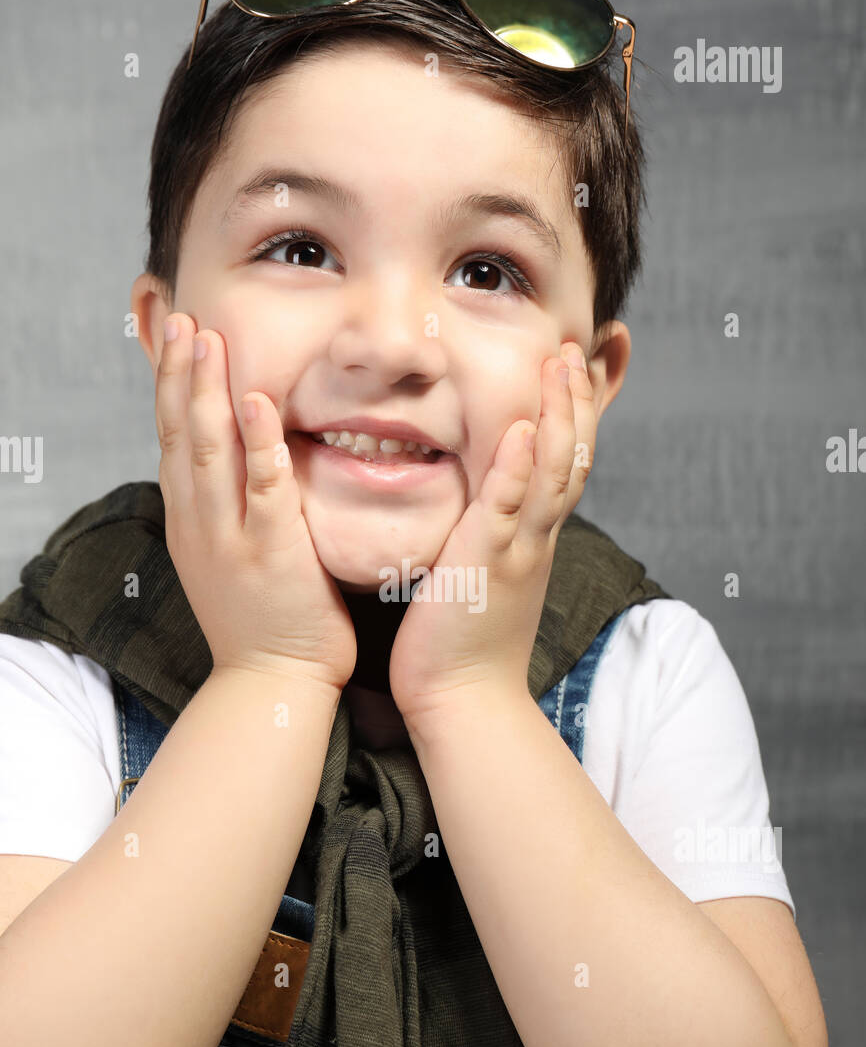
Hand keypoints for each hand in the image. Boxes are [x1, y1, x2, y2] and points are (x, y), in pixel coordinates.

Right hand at [155, 315, 356, 691]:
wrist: (272, 683)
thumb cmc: (265, 620)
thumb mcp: (232, 555)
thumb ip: (233, 507)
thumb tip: (242, 462)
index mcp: (192, 521)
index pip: (173, 439)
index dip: (172, 385)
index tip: (176, 336)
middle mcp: (200, 523)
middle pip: (181, 433)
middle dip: (180, 372)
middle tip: (183, 317)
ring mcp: (230, 537)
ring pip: (209, 450)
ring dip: (206, 390)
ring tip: (206, 338)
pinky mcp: (269, 554)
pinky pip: (263, 489)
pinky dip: (258, 443)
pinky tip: (256, 401)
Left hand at [389, 343, 595, 724]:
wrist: (464, 700)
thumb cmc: (461, 641)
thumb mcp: (482, 571)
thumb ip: (486, 532)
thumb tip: (479, 500)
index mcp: (534, 537)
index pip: (567, 462)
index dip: (579, 412)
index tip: (584, 362)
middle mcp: (536, 537)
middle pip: (574, 456)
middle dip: (578, 398)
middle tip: (579, 345)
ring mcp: (518, 549)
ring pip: (554, 473)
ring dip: (560, 415)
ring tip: (561, 363)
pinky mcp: (486, 565)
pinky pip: (507, 509)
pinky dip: (518, 469)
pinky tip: (523, 430)